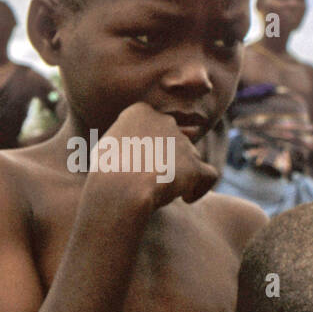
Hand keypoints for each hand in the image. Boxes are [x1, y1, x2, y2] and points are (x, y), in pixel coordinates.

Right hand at [99, 103, 218, 208]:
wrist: (118, 188)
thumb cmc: (104, 172)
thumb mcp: (104, 148)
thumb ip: (122, 140)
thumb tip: (126, 146)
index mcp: (140, 112)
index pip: (154, 126)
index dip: (150, 147)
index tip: (141, 164)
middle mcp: (165, 121)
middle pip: (174, 141)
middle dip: (168, 160)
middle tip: (152, 180)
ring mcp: (182, 142)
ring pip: (190, 158)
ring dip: (180, 175)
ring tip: (163, 193)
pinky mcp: (196, 165)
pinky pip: (208, 175)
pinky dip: (199, 187)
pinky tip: (186, 199)